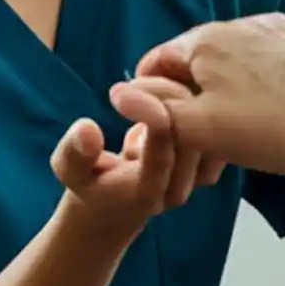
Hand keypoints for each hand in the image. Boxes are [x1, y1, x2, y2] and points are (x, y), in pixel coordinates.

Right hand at [50, 79, 224, 235]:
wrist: (114, 211)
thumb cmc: (89, 185)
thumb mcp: (69, 171)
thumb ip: (75, 153)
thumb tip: (87, 129)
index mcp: (146, 189)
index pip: (162, 143)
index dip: (151, 108)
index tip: (128, 85)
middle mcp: (178, 186)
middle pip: (190, 132)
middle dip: (168, 96)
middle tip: (144, 74)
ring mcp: (198, 178)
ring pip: (208, 127)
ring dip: (186, 97)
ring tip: (160, 77)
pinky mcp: (209, 163)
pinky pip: (215, 125)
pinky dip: (199, 102)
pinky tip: (179, 86)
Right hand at [109, 9, 284, 180]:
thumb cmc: (273, 131)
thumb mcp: (200, 131)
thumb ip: (155, 111)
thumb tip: (120, 93)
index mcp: (208, 41)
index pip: (160, 60)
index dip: (151, 91)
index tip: (156, 118)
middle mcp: (244, 23)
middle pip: (202, 55)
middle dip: (195, 86)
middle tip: (202, 126)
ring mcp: (284, 25)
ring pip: (243, 52)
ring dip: (235, 79)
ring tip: (246, 118)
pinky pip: (282, 51)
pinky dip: (274, 71)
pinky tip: (282, 98)